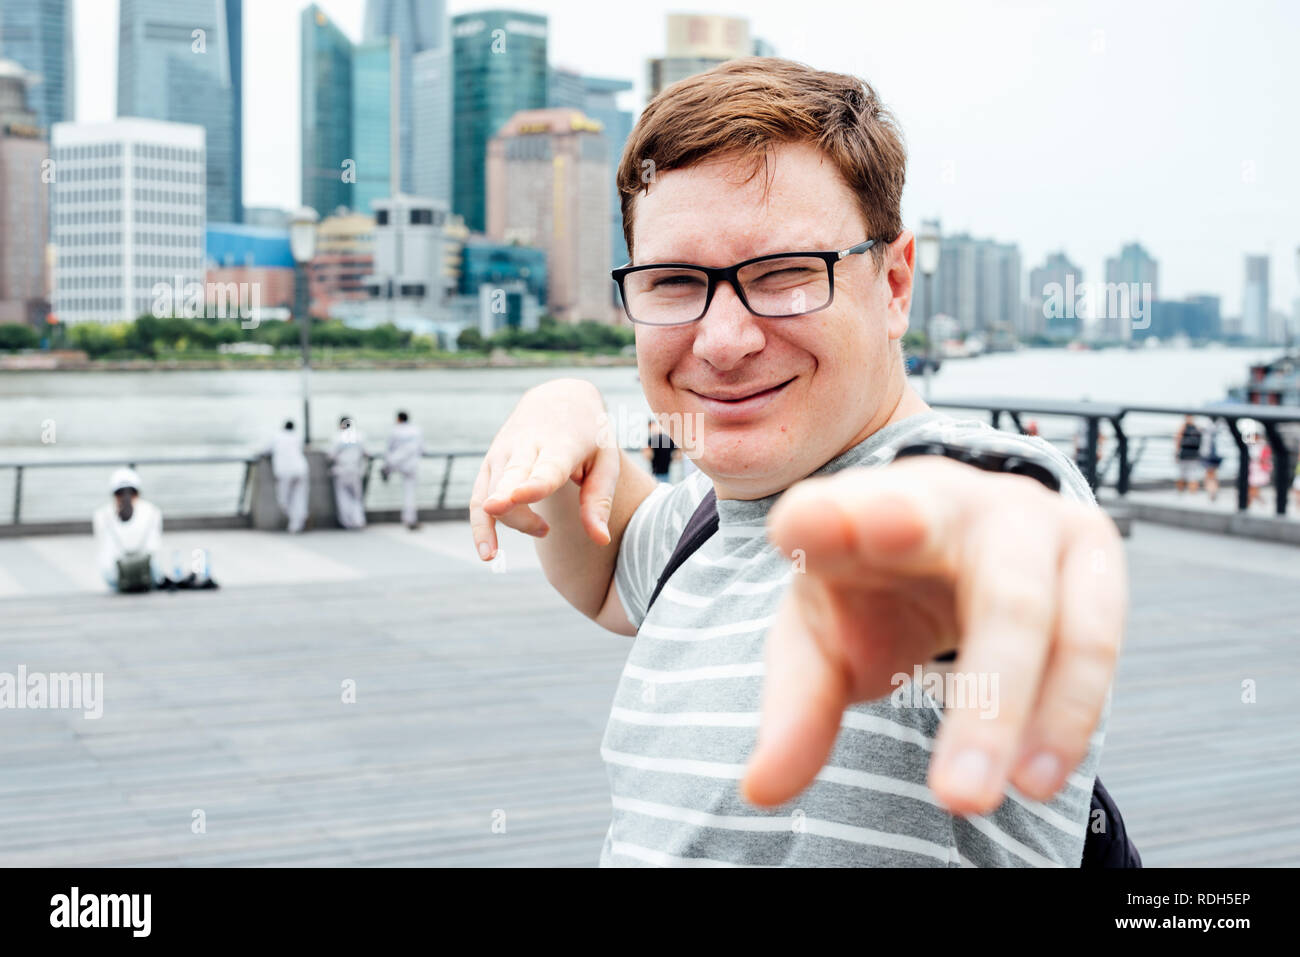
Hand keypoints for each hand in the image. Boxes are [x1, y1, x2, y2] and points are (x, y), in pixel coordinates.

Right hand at [470, 378, 619, 559]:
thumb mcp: (605, 461)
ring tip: (545, 529)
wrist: (558, 398)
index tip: (519, 497)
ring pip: (494, 495)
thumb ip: (599, 501)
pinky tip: (488, 553)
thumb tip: (600, 541)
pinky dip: (480, 527)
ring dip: (516, 522)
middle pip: (510, 478)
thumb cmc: (588, 436)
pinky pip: (478, 500)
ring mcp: (502, 454)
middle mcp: (525, 446)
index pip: (545, 467)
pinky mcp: (489, 464)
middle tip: (505, 514)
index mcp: (561, 444)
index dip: (532, 484)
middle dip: (503, 498)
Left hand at [741, 455, 1125, 816]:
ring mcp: (1024, 514)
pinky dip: (1069, 712)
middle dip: (986, 693)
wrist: (935, 533)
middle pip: (980, 587)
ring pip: (1042, 615)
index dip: (820, 522)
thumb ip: (797, 710)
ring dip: (1028, 719)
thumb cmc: (868, 586)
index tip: (811, 531)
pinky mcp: (1084, 539)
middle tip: (958, 797)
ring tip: (986, 802)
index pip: (826, 514)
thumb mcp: (819, 645)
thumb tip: (761, 791)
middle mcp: (943, 499)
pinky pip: (1093, 634)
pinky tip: (1035, 773)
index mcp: (851, 512)